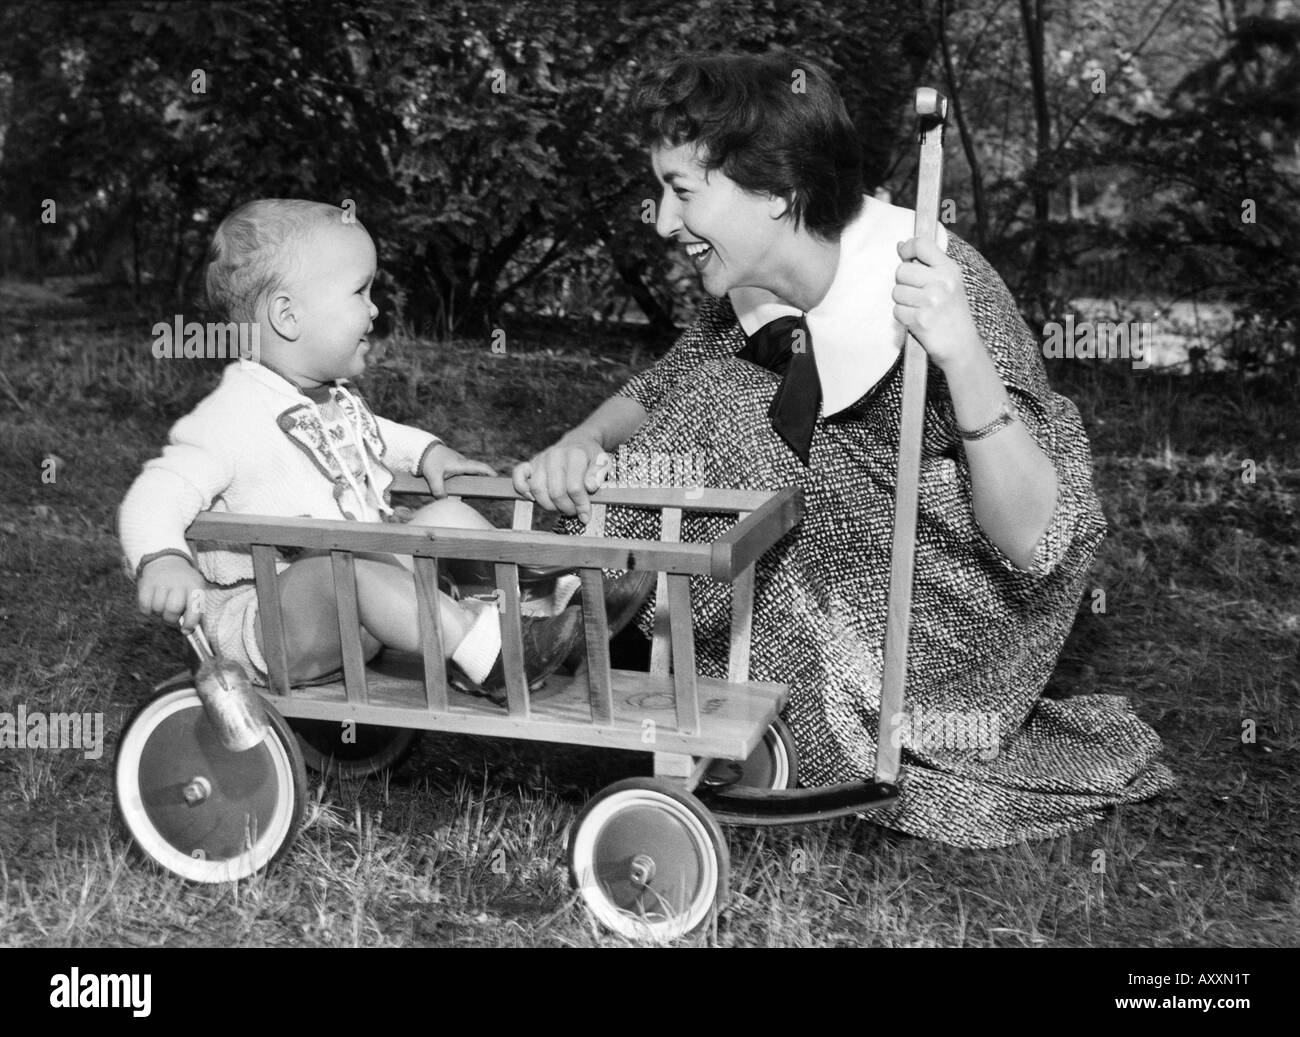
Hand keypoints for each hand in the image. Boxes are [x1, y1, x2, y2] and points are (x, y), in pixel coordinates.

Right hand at [138, 555, 206, 630]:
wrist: (166, 560)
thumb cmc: (183, 584)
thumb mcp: (194, 590)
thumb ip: (194, 609)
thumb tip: (189, 631)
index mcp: (195, 585)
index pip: (195, 607)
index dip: (190, 623)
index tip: (186, 631)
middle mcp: (179, 582)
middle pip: (173, 609)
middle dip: (171, 618)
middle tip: (171, 616)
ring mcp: (161, 581)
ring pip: (158, 609)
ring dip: (159, 612)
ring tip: (162, 604)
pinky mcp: (146, 583)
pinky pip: (144, 606)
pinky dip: (147, 610)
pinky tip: (152, 602)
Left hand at [421, 443, 495, 497]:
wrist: (421, 449)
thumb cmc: (430, 461)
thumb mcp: (433, 478)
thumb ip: (439, 492)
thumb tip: (445, 501)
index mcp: (461, 464)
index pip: (480, 467)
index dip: (489, 472)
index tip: (496, 478)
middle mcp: (462, 462)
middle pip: (476, 471)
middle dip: (481, 480)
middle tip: (484, 490)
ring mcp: (457, 462)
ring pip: (467, 473)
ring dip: (469, 481)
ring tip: (467, 493)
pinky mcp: (452, 463)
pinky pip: (460, 473)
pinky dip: (461, 479)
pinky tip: (455, 487)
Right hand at [511, 430, 610, 522]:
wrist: (578, 442)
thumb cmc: (591, 457)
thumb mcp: (603, 463)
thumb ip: (599, 475)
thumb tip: (590, 487)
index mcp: (575, 454)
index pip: (575, 488)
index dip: (581, 505)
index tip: (586, 515)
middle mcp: (555, 455)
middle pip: (556, 492)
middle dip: (566, 508)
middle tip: (574, 511)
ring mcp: (540, 459)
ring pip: (537, 489)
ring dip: (549, 505)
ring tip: (560, 507)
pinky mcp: (530, 463)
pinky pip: (518, 476)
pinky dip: (522, 489)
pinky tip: (533, 498)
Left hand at [892, 236, 983, 370]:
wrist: (961, 345)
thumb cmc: (952, 311)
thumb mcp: (949, 282)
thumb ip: (927, 263)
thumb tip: (900, 245)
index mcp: (950, 269)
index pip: (921, 244)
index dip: (907, 248)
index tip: (904, 256)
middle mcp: (942, 283)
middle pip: (902, 270)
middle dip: (903, 282)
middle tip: (916, 293)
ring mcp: (931, 302)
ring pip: (896, 291)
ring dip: (903, 301)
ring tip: (919, 308)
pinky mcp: (920, 320)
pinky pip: (896, 310)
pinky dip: (903, 316)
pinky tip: (917, 320)